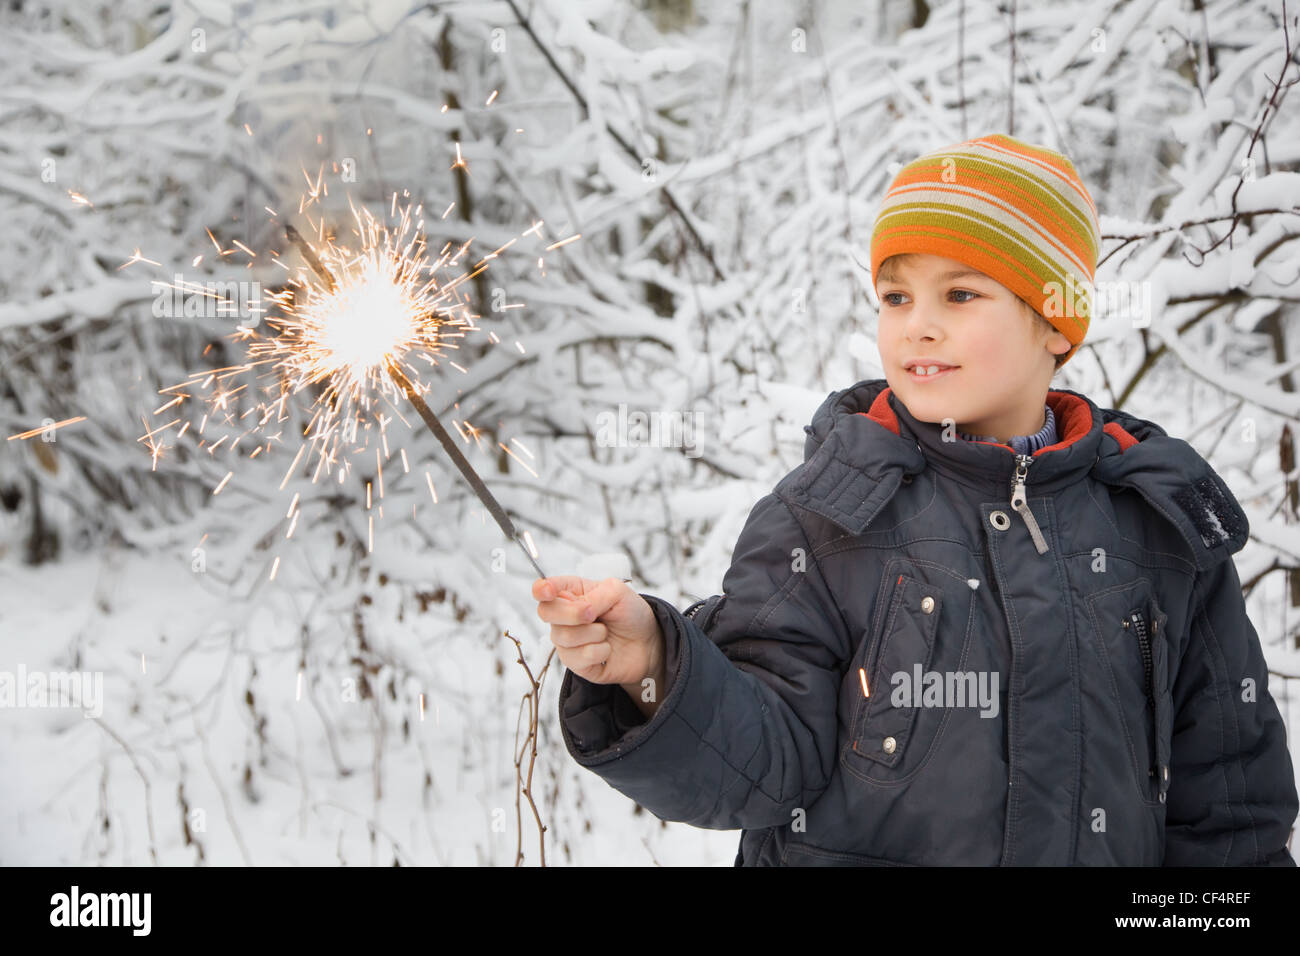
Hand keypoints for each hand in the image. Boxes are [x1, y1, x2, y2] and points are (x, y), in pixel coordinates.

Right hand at [533, 576, 663, 686]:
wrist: (649, 643)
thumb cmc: (632, 614)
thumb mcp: (618, 592)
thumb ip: (594, 595)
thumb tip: (580, 609)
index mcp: (572, 593)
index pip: (544, 589)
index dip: (541, 589)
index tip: (547, 591)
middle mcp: (564, 617)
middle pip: (546, 612)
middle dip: (571, 613)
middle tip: (592, 614)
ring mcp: (568, 642)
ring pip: (563, 637)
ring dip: (593, 633)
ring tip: (606, 632)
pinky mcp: (576, 664)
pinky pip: (577, 658)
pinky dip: (599, 651)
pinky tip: (607, 649)